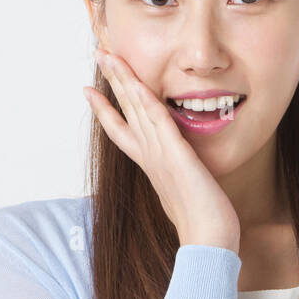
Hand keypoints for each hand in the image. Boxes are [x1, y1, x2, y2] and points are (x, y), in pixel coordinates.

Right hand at [84, 48, 240, 249]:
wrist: (208, 243)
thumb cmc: (203, 226)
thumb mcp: (185, 196)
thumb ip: (178, 182)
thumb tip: (180, 183)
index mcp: (151, 165)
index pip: (122, 131)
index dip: (106, 110)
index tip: (91, 92)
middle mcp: (150, 157)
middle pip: (124, 110)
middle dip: (111, 81)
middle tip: (99, 55)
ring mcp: (160, 155)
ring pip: (136, 108)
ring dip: (122, 79)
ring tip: (107, 54)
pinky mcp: (176, 155)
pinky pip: (158, 120)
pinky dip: (145, 99)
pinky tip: (136, 81)